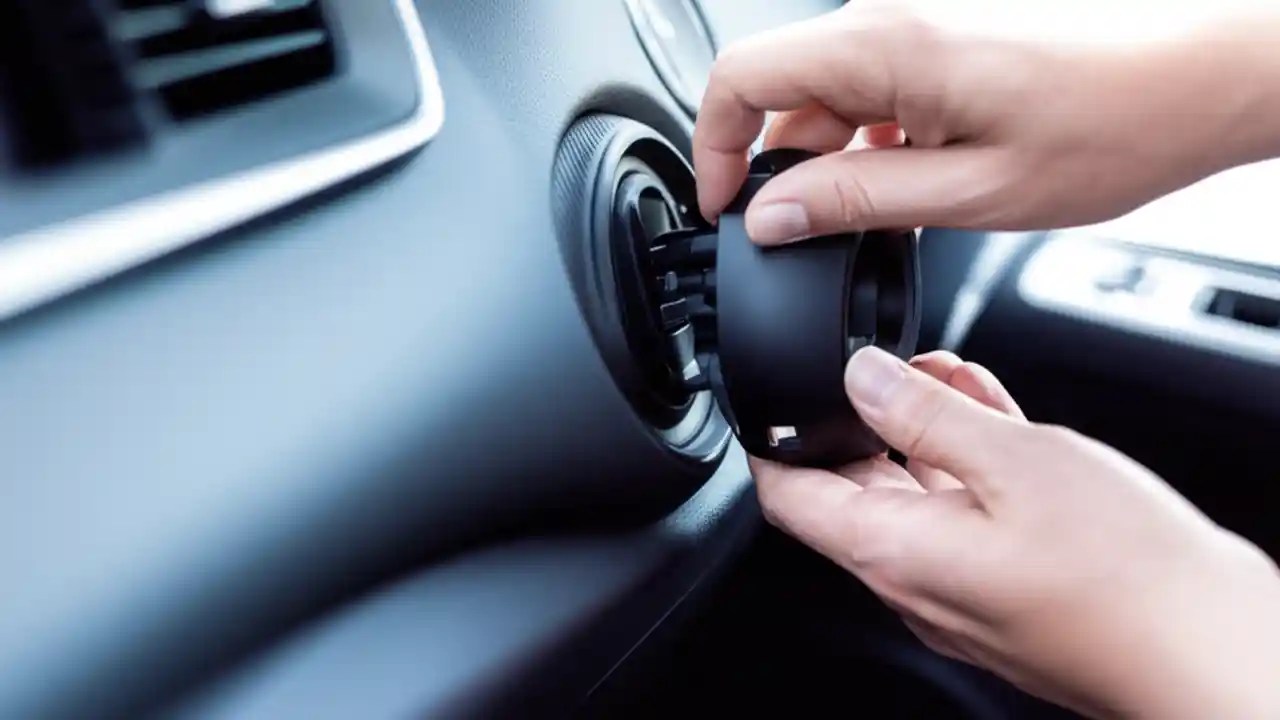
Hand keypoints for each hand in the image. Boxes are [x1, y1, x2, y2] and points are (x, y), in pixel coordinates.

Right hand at [693, 0, 1279, 241]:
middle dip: (785, 167)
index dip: (711, 150)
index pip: (739, 77)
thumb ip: (854, 203)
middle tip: (824, 235)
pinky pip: (875, 80)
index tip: (723, 208)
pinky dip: (877, 134)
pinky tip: (925, 174)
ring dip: (841, 156)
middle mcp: (892, 13)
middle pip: (784, 89)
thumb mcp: (972, 192)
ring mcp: (918, 15)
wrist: (1205, 72)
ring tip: (907, 205)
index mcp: (887, 43)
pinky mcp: (944, 25)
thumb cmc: (1120, 123)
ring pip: (831, 91)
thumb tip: (771, 217)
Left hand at [753, 347, 1279, 718]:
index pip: (788, 497)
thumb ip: (926, 414)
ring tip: (943, 378)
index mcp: (892, 553)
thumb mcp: (1015, 461)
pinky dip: (964, 465)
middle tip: (884, 369)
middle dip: (859, 423)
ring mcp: (961, 591)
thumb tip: (860, 376)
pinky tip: (990, 418)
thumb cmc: (1122, 575)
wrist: (1208, 648)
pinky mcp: (1006, 590)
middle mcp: (915, 582)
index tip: (766, 400)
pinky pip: (962, 518)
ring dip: (919, 436)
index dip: (769, 443)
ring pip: (914, 498)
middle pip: (852, 493)